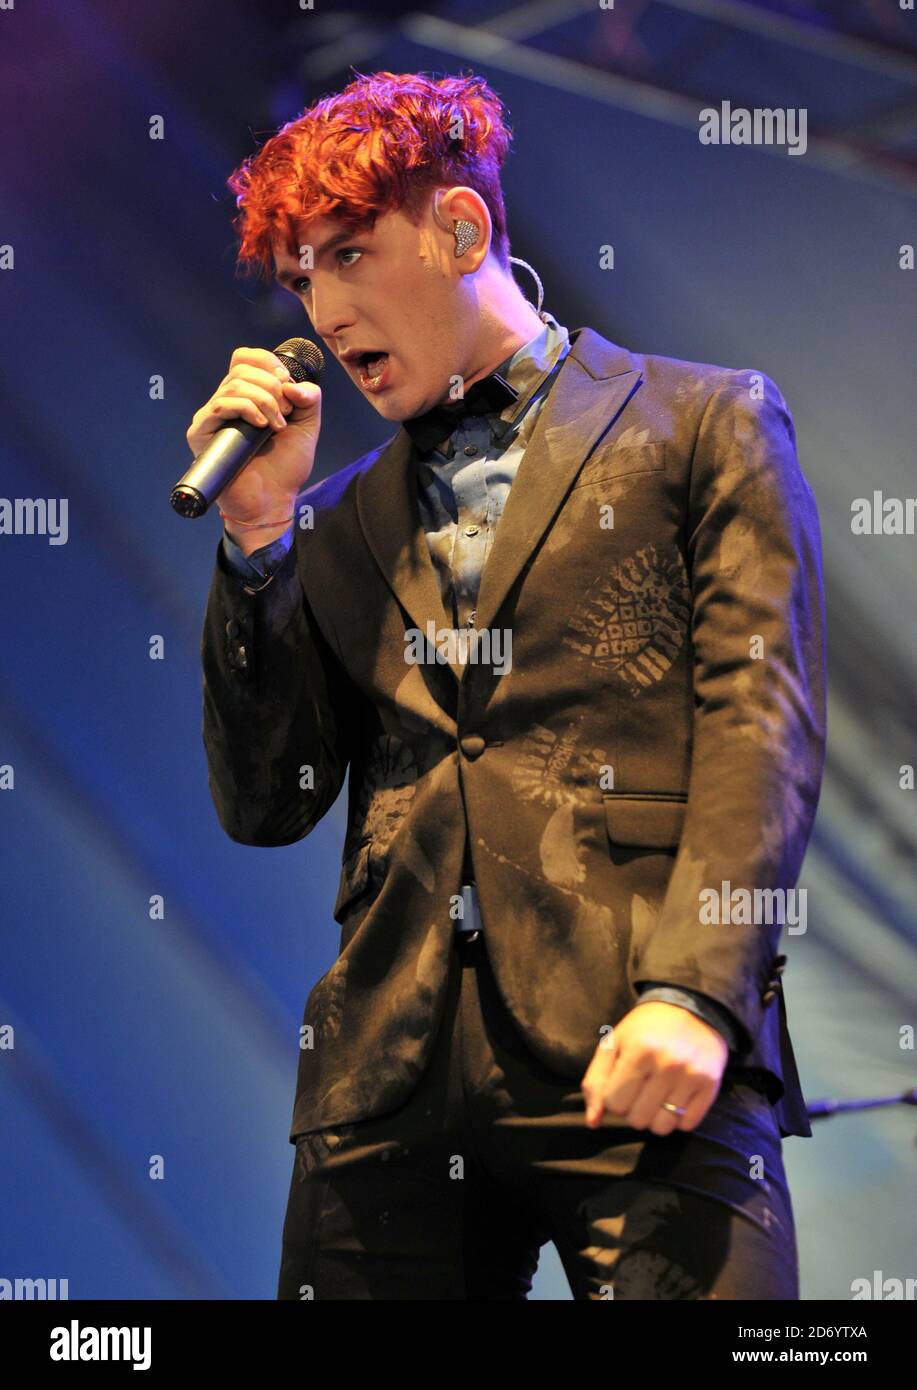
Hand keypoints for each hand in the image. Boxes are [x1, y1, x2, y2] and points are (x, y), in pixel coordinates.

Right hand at [186, 346, 321, 523]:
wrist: (272, 501)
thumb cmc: (285, 468)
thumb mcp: (307, 427)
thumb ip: (309, 399)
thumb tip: (293, 383)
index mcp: (247, 395)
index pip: (246, 358)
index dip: (268, 363)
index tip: (288, 385)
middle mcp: (226, 402)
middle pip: (242, 368)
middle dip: (272, 387)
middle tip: (286, 414)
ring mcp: (212, 417)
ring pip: (234, 384)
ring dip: (264, 401)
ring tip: (277, 427)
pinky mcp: (201, 433)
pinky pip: (220, 405)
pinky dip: (247, 409)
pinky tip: (262, 427)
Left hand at [580, 1002, 728, 1135]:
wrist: (692, 1007)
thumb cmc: (645, 1029)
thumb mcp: (613, 1044)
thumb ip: (596, 1082)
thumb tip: (593, 1122)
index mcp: (639, 1051)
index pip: (614, 1103)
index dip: (614, 1097)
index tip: (622, 1082)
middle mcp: (668, 1064)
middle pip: (638, 1120)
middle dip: (633, 1109)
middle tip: (640, 1088)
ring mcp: (691, 1076)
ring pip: (662, 1128)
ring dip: (655, 1117)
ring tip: (657, 1095)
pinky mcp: (710, 1085)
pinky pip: (687, 1125)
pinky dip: (678, 1118)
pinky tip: (676, 1097)